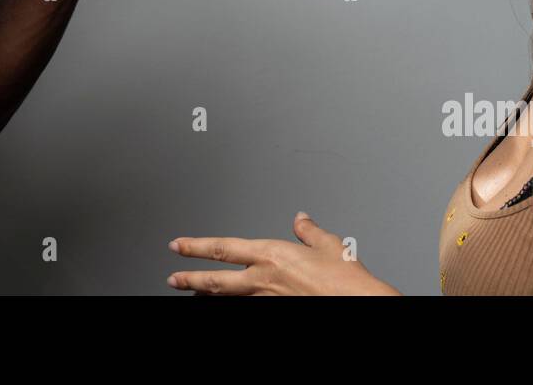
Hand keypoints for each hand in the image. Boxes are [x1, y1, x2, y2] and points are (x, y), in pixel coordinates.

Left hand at [167, 212, 401, 295]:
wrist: (359, 303)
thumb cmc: (346, 281)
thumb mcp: (329, 245)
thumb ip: (309, 231)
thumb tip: (301, 220)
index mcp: (271, 255)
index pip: (223, 247)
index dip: (196, 246)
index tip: (179, 244)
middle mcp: (264, 279)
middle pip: (216, 278)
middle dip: (191, 277)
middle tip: (173, 277)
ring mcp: (267, 300)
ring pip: (228, 298)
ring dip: (208, 294)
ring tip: (192, 292)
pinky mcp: (276, 312)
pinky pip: (248, 308)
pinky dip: (235, 305)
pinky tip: (229, 304)